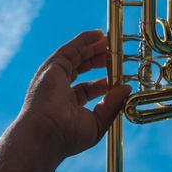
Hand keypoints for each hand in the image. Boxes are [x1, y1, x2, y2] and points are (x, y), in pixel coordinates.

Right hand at [20, 30, 130, 159]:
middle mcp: (59, 89)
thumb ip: (112, 105)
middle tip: (115, 54)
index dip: (104, 80)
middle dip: (99, 59)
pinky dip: (83, 40)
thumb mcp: (97, 122)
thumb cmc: (67, 136)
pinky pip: (71, 49)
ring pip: (76, 56)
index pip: (88, 88)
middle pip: (82, 68)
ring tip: (109, 40)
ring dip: (93, 46)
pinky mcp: (53, 67)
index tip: (118, 75)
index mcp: (67, 105)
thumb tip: (126, 88)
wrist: (46, 134)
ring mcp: (55, 77)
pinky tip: (96, 34)